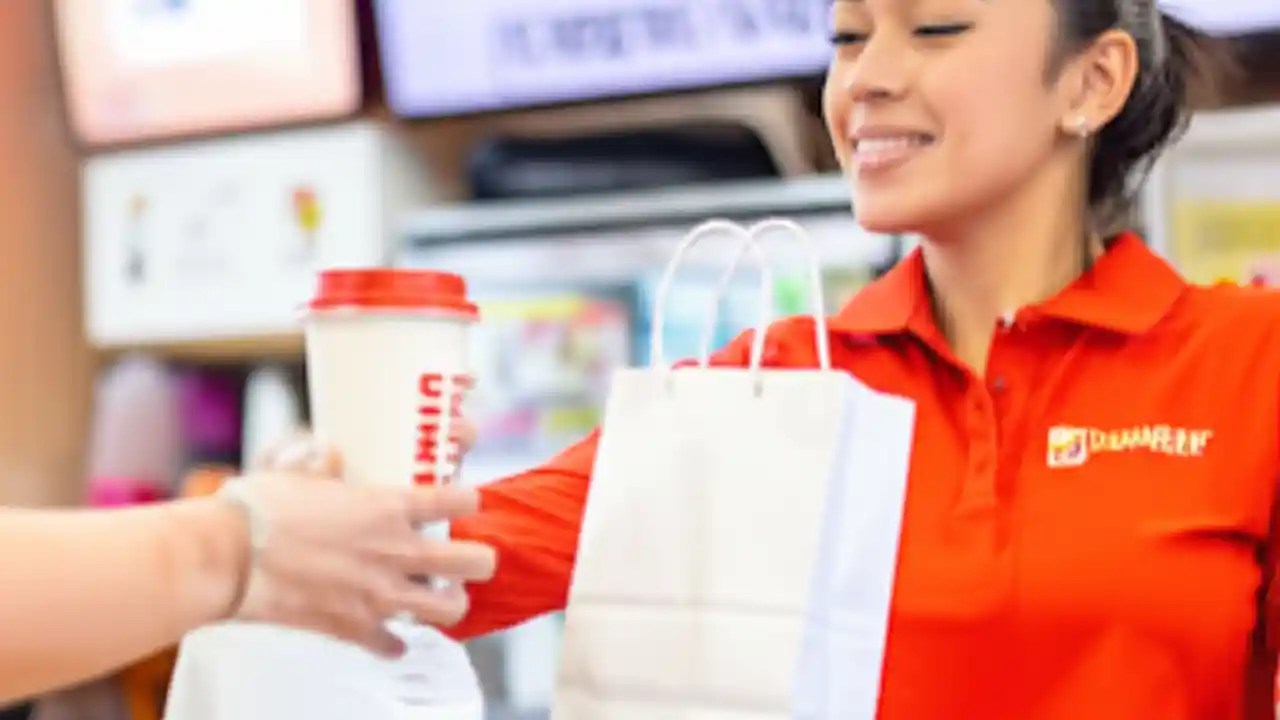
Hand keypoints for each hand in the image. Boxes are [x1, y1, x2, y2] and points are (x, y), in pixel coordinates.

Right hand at [225, 430, 493, 656]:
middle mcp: (395, 552)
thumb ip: (326, 465)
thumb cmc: (259, 507)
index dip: (467, 500)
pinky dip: (395, 640)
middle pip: (474, 562)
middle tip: (467, 557)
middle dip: (479, 560)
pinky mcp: (355, 627)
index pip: (459, 501)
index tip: (462, 502)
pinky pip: (394, 644)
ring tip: (439, 595)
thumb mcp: (300, 471)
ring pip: (449, 609)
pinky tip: (389, 633)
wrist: (227, 557)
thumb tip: (328, 454)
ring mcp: (379, 594)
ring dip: (449, 602)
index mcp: (388, 507)